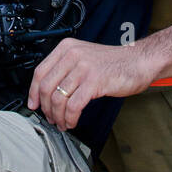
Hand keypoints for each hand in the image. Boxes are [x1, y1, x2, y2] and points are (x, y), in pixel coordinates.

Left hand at [28, 38, 158, 130]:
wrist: (138, 61)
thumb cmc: (114, 63)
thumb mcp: (84, 58)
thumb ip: (66, 69)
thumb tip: (48, 92)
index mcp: (66, 48)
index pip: (40, 72)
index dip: (33, 92)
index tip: (33, 104)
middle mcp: (72, 55)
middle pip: (46, 87)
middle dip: (46, 108)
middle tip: (50, 118)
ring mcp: (83, 68)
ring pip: (58, 98)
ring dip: (58, 116)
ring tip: (62, 123)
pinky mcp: (94, 81)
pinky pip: (74, 105)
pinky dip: (70, 118)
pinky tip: (72, 122)